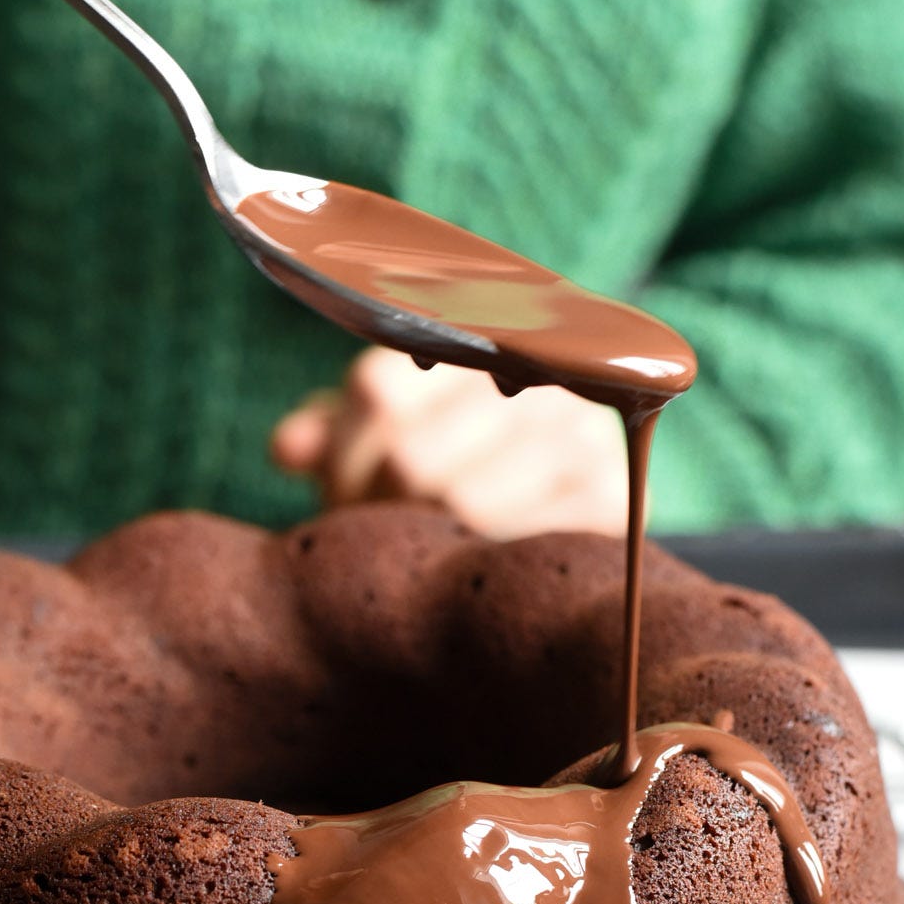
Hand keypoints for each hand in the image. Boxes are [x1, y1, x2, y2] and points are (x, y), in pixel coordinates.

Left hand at [271, 346, 629, 538]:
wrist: (583, 510)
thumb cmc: (460, 468)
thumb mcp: (395, 436)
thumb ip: (340, 432)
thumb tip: (288, 449)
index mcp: (473, 336)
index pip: (377, 395)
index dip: (344, 459)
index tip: (341, 496)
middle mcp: (535, 371)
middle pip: (413, 458)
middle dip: (378, 512)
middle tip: (377, 541)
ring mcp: (579, 433)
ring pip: (459, 501)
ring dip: (422, 544)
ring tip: (417, 556)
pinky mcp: (614, 498)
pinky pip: (514, 540)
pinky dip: (477, 563)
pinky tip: (468, 566)